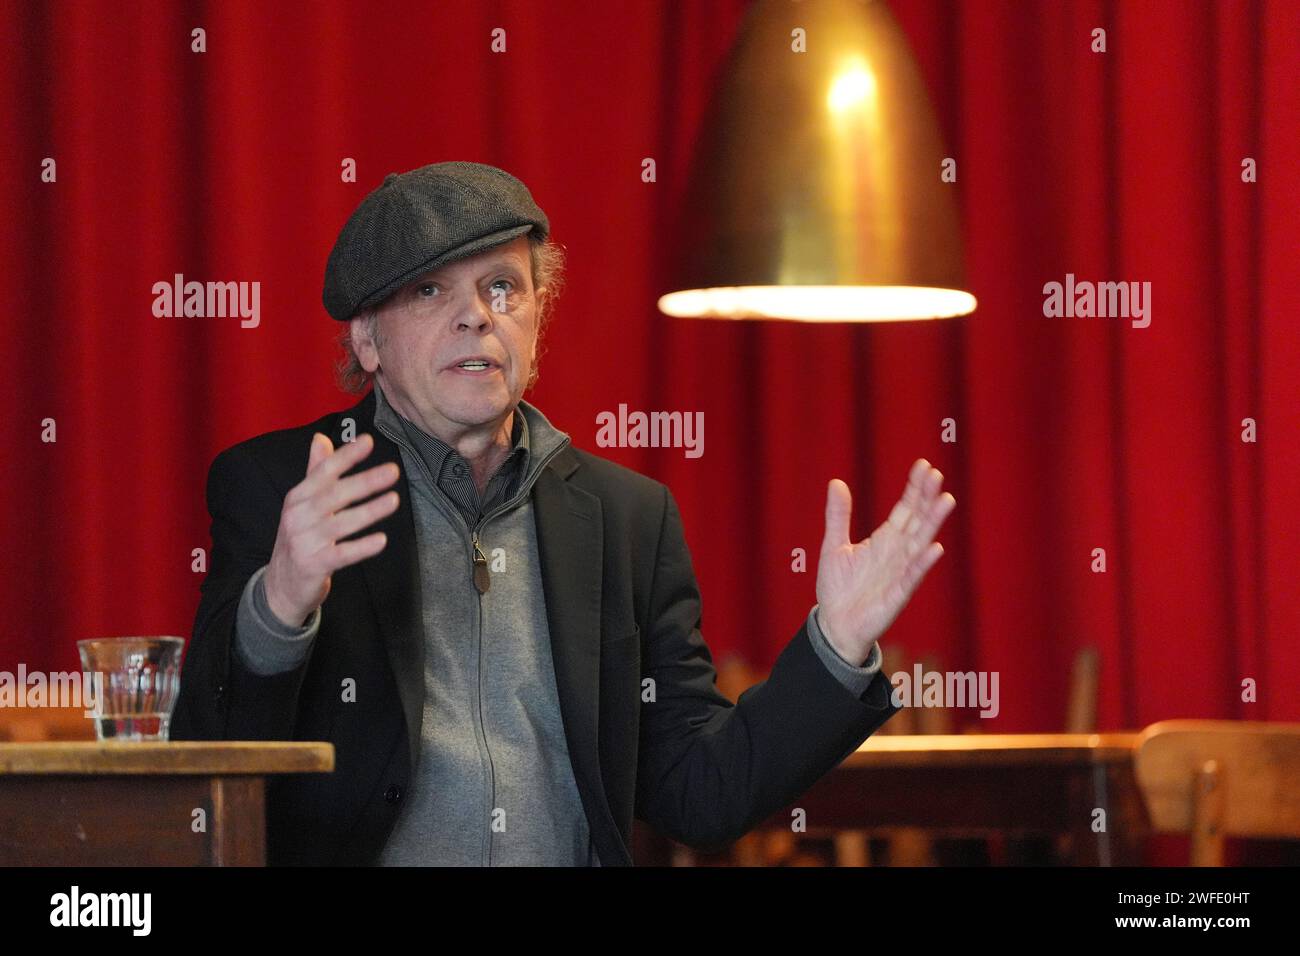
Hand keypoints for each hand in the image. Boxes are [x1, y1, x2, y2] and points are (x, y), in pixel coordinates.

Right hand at [263, 432, 400, 626]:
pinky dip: (361, 547)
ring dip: (369, 511)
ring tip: (394, 500)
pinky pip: (341, 555)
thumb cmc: (299, 538)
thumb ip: (315, 471)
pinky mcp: (314, 566)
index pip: (323, 472)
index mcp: (297, 497)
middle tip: (392, 471)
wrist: (281, 585)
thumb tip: (321, 437)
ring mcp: (304, 542)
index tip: (368, 441)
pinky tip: (381, 540)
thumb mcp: (302, 504)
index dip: (346, 456)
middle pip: (334, 495)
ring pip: (341, 523)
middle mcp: (298, 516)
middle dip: (365, 481)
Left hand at [815, 459, 955, 665]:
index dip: (914, 489)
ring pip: (920, 543)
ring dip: (933, 523)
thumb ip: (838, 515)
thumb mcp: (833, 545)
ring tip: (946, 500)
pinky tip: (935, 547)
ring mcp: (900, 573)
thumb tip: (836, 481)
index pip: (905, 510)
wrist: (834, 625)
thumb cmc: (838, 588)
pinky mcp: (897, 595)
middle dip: (927, 498)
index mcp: (884, 540)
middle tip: (937, 474)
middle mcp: (897, 553)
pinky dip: (923, 563)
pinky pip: (913, 577)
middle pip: (917, 521)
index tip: (924, 466)